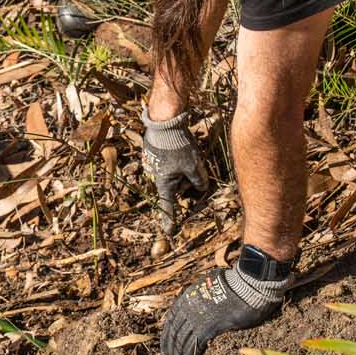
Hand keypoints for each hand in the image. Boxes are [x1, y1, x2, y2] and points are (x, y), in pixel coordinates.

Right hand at [141, 107, 206, 231]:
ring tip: (187, 153)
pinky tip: (180, 147)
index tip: (169, 232)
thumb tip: (201, 187)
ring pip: (173, 172)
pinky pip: (168, 161)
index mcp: (164, 183)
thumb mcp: (194, 166)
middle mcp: (156, 176)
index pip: (169, 206)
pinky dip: (176, 157)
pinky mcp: (154, 153)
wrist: (164, 122)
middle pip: (175, 185)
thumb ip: (199, 181)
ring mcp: (154, 164)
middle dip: (185, 180)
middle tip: (194, 167)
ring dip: (182, 167)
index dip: (170, 220)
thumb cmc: (178, 146)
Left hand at [159, 267, 282, 354]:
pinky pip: (192, 347)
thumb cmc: (236, 284)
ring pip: (181, 341)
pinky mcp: (207, 328)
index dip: (167, 333)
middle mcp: (188, 308)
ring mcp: (196, 318)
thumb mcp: (212, 285)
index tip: (165, 343)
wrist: (246, 285)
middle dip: (171, 347)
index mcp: (188, 296)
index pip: (171, 319)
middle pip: (174, 331)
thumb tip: (204, 300)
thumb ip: (203, 294)